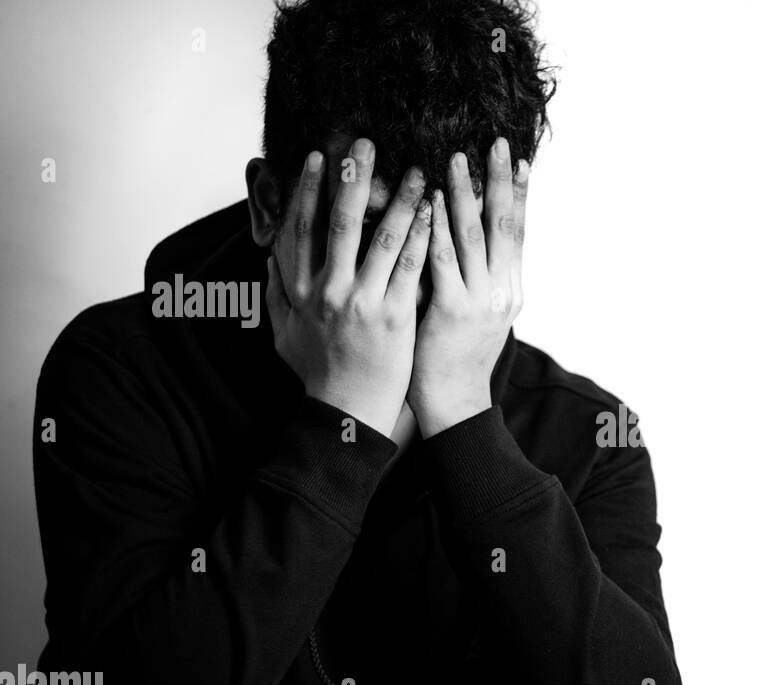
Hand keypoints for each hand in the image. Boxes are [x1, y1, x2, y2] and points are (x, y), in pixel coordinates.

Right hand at [266, 138, 430, 436]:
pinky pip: (411, 268)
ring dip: (400, 200)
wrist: (346, 413)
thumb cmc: (317, 375)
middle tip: (363, 144)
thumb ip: (274, 293)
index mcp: (299, 291)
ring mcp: (362, 302)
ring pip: (381, 239)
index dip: (309, 191)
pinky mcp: (394, 316)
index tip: (318, 159)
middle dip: (351, 179)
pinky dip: (422, 237)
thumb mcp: (282, 334)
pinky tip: (435, 214)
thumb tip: (268, 258)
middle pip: (338, 223)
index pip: (301, 228)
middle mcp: (328, 291)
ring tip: (416, 171)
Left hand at [408, 137, 527, 435]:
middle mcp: (503, 291)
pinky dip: (437, 228)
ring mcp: (480, 301)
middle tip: (496, 143)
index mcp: (511, 290)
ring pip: (474, 237)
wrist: (454, 403)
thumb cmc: (457, 356)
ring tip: (457, 160)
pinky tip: (429, 202)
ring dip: (465, 195)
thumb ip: (477, 276)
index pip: (519, 232)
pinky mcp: (452, 311)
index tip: (519, 159)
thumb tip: (465, 236)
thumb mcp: (479, 313)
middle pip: (505, 226)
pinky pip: (443, 260)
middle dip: (501, 182)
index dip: (520, 194)